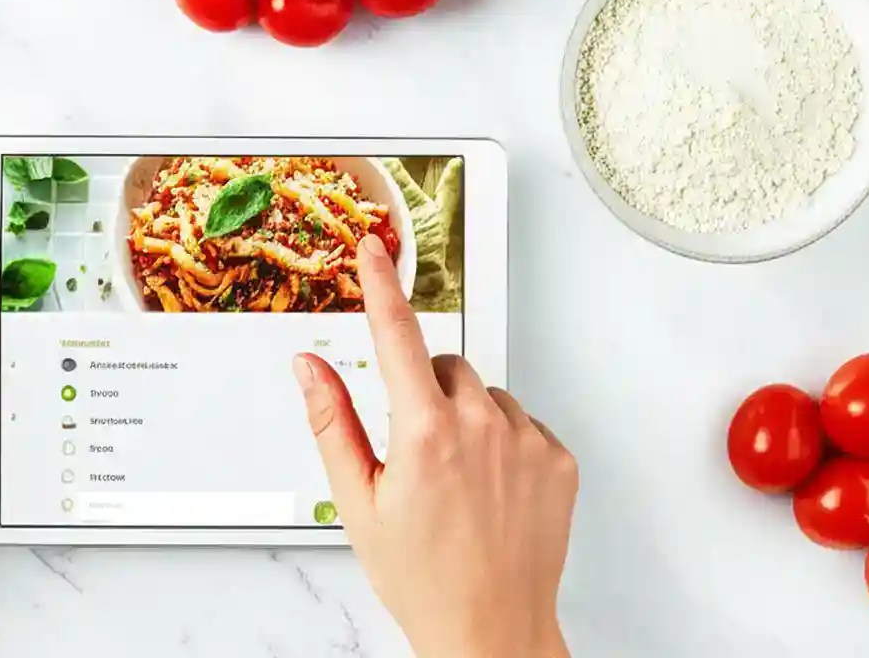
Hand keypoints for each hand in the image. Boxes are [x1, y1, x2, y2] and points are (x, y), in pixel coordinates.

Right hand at [293, 236, 577, 657]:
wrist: (491, 630)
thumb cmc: (421, 577)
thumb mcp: (356, 501)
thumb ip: (331, 422)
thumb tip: (309, 366)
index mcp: (424, 432)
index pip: (397, 335)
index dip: (381, 285)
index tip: (374, 248)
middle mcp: (482, 426)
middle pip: (445, 365)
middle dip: (424, 390)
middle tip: (413, 450)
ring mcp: (527, 441)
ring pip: (486, 392)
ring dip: (466, 415)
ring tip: (456, 478)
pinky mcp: (558, 459)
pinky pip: (523, 420)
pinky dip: (503, 439)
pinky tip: (490, 487)